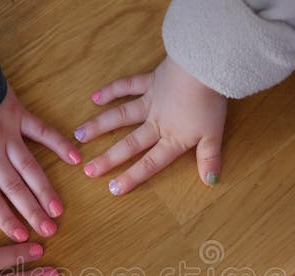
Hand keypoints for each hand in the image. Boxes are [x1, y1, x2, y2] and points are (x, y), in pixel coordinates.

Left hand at [0, 88, 81, 240]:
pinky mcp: (18, 115)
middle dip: (33, 212)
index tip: (20, 237)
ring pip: (31, 168)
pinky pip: (43, 132)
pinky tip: (75, 159)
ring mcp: (8, 134)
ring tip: (59, 210)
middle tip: (49, 232)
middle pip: (15, 189)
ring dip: (46, 190)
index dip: (5, 219)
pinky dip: (60, 144)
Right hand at [75, 56, 226, 195]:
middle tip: (87, 170)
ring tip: (79, 136)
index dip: (132, 177)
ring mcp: (150, 101)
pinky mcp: (150, 81)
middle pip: (129, 144)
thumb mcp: (214, 134)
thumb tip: (209, 181)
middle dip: (108, 159)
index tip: (113, 190)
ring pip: (121, 116)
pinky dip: (111, 90)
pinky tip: (95, 97)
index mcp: (172, 138)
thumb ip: (209, 158)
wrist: (203, 67)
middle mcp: (156, 123)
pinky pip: (127, 86)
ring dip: (99, 126)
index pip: (150, 163)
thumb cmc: (210, 102)